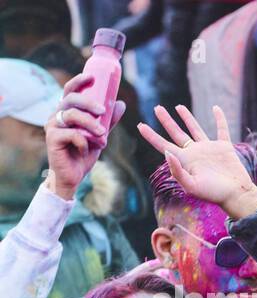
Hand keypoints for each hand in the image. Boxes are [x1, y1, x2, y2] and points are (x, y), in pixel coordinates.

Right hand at [45, 73, 125, 200]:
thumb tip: (120, 103)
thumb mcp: (99, 136)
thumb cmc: (83, 154)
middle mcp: (56, 115)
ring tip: (102, 136)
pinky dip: (83, 142)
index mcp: (66, 111)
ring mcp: (52, 126)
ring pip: (72, 115)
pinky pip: (71, 134)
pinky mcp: (51, 138)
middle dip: (89, 103)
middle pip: (70, 99)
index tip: (91, 76)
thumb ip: (107, 121)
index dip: (78, 81)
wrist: (73, 176)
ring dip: (90, 124)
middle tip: (103, 111)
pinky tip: (86, 150)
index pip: (70, 91)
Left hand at [137, 105, 256, 218]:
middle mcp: (195, 153)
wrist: (236, 195)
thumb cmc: (214, 194)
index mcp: (185, 161)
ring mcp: (209, 149)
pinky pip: (221, 129)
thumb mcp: (192, 186)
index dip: (151, 136)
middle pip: (176, 133)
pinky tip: (216, 108)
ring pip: (195, 129)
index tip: (140, 125)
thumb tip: (167, 153)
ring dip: (187, 117)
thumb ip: (177, 171)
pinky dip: (220, 118)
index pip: (164, 145)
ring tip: (178, 106)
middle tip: (157, 108)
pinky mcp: (224, 147)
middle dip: (166, 120)